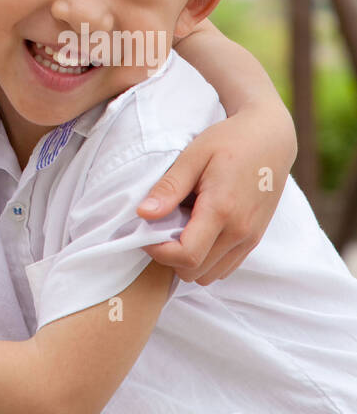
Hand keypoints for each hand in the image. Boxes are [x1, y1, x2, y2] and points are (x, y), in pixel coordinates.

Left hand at [137, 107, 291, 284]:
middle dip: (171, 257)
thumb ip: (169, 188)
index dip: (159, 251)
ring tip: (181, 226)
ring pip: (211, 275)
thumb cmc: (229, 141)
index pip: (187, 256)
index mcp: (222, 210)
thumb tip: (143, 214)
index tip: (146, 231)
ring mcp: (250, 239)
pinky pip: (226, 266)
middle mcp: (240, 232)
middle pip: (196, 273)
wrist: (270, 138)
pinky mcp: (255, 239)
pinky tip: (199, 229)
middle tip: (161, 227)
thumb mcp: (193, 156)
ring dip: (190, 260)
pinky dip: (207, 258)